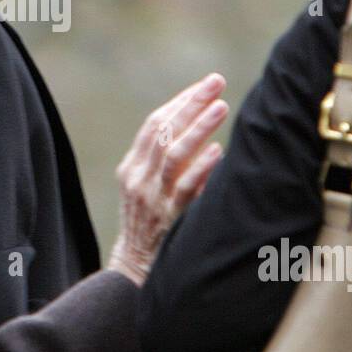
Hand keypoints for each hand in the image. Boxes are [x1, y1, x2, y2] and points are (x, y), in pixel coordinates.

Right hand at [107, 73, 227, 285]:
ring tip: (221, 106)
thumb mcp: (151, 191)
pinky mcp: (166, 219)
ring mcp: (150, 198)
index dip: (180, 103)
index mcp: (131, 167)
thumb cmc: (151, 227)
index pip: (155, 125)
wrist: (134, 270)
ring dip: (198, 127)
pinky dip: (200, 167)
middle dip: (190, 103)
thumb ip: (171, 165)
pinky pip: (183, 188)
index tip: (205, 85)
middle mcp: (137, 178)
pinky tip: (217, 150)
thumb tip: (207, 137)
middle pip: (163, 131)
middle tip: (216, 82)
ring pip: (172, 154)